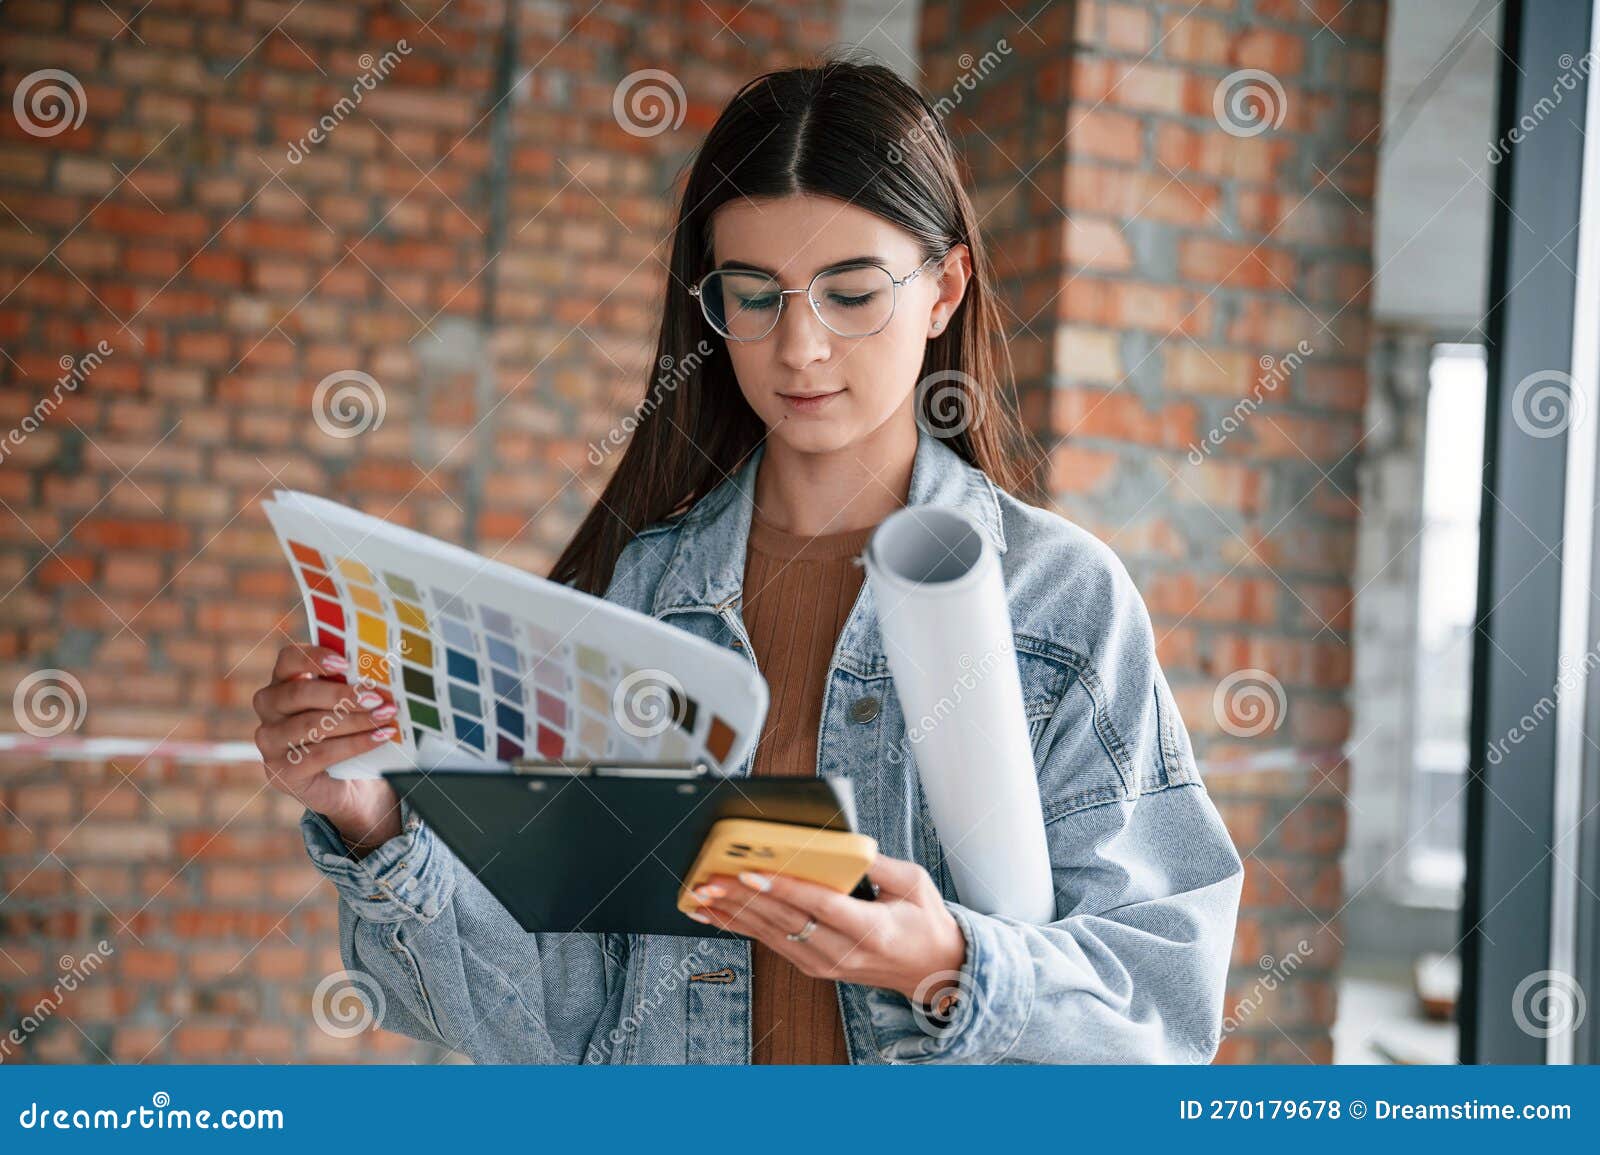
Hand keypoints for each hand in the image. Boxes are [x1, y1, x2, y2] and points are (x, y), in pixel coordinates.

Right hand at [251, 643, 401, 854]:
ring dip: (355, 720)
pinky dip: (355, 744)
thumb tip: (380, 673)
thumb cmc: (348, 731)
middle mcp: (269, 708)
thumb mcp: (348, 703)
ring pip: (311, 725)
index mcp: (283, 681)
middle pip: (299, 693)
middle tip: (376, 698)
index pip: (288, 659)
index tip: (345, 663)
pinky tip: (379, 737)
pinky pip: (320, 754)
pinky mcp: (280, 771)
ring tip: (385, 716)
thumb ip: (352, 684)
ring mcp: (269, 741)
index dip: (314, 658)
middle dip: (342, 695)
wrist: (349, 783)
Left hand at [686, 852, 967, 1007]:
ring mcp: (826, 964)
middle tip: (710, 879)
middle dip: (742, 898)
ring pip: (771, 934)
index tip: (752, 873)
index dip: (783, 889)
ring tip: (701, 894)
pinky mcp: (815, 967)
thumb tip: (841, 840)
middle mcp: (843, 951)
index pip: (818, 906)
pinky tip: (717, 914)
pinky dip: (742, 927)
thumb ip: (876, 862)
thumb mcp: (913, 883)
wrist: (933, 970)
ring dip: (733, 913)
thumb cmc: (924, 922)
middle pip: (785, 920)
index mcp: (870, 929)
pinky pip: (773, 944)